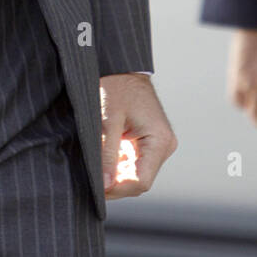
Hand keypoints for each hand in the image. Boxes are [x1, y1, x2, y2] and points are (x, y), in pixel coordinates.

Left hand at [99, 73, 176, 198]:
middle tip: (92, 182)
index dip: (118, 189)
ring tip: (96, 171)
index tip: (96, 188)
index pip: (141, 180)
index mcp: (159, 141)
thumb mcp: (107, 120)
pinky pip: (135, 163)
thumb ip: (107, 154)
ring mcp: (159, 145)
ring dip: (116, 176)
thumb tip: (105, 185)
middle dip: (116, 184)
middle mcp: (164, 146)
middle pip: (140, 180)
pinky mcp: (150, 142)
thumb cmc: (116, 86)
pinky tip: (104, 162)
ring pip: (137, 173)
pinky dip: (119, 166)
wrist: (122, 67)